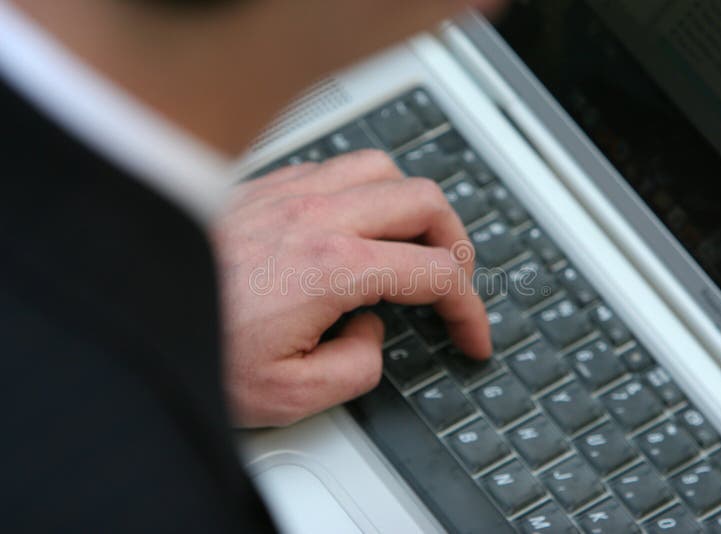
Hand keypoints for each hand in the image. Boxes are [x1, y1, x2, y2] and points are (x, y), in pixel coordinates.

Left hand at [212, 150, 490, 426]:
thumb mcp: (289, 395)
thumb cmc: (197, 346)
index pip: (437, 272)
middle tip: (455, 281)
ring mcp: (290, 193)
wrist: (130, 308)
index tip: (470, 333)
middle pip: (423, 202)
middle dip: (457, 243)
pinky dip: (364, 190)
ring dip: (411, 206)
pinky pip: (336, 167)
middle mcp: (317, 217)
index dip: (469, 308)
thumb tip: (373, 332)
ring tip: (412, 243)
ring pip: (383, 169)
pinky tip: (354, 223)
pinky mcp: (266, 186)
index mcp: (333, 267)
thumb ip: (357, 366)